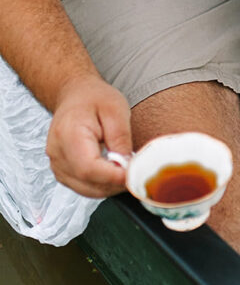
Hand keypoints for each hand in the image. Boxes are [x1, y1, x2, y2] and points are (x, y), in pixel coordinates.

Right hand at [46, 75, 131, 197]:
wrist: (75, 94)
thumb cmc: (95, 98)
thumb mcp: (116, 110)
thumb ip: (121, 139)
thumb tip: (127, 167)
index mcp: (68, 135)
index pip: (89, 167)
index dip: (113, 177)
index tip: (135, 176)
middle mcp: (58, 153)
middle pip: (87, 182)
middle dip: (115, 184)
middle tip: (137, 175)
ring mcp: (57, 164)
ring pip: (85, 190)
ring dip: (109, 187)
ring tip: (127, 173)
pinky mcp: (62, 170)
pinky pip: (82, 187)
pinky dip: (101, 186)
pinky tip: (114, 174)